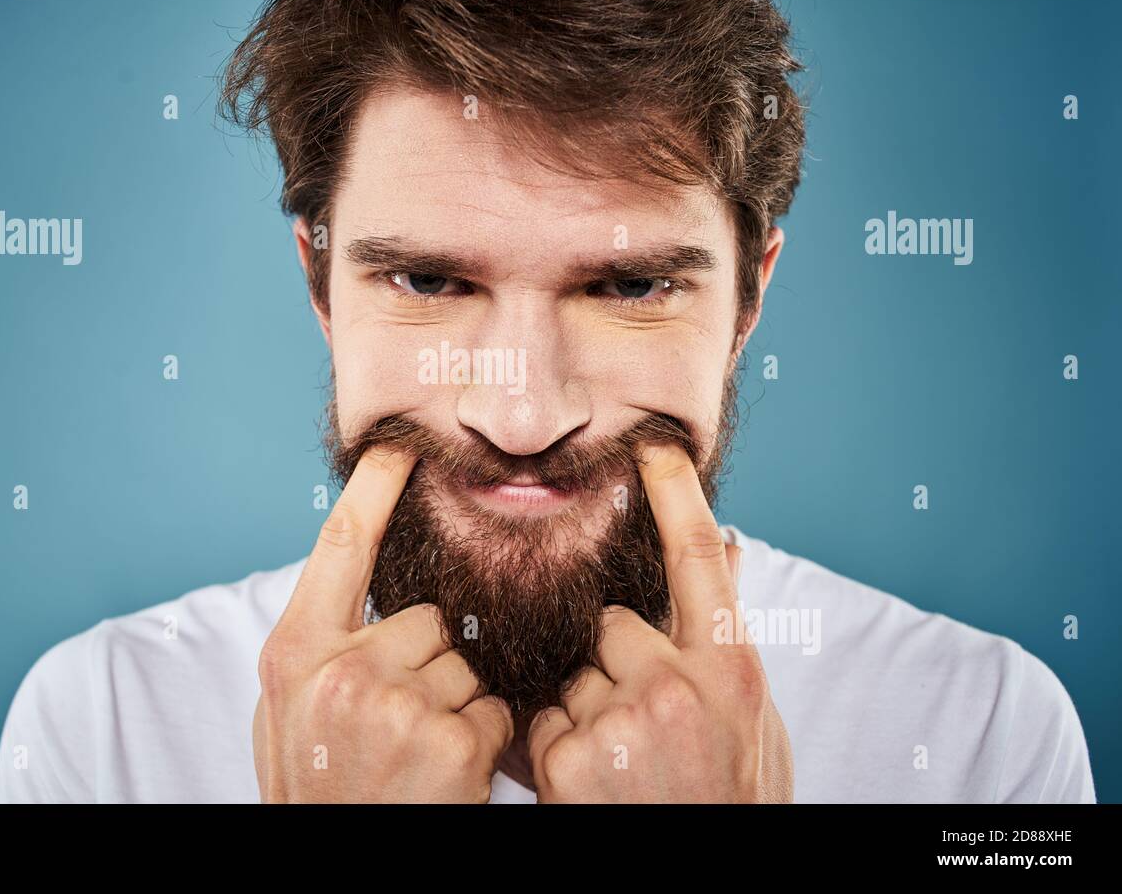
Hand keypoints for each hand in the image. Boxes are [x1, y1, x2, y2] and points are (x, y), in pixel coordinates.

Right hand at [253, 446, 513, 801]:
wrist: (331, 873)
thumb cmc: (314, 796)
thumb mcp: (285, 717)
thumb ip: (314, 652)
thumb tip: (348, 599)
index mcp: (294, 655)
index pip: (339, 548)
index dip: (374, 491)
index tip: (402, 446)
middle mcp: (342, 671)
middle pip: (422, 619)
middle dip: (423, 663)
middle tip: (394, 725)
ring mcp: (397, 707)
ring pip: (463, 666)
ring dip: (453, 706)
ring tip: (414, 758)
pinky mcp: (451, 745)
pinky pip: (493, 711)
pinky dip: (482, 743)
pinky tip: (445, 778)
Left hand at [527, 442, 792, 802]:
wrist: (712, 881)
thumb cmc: (735, 799)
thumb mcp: (752, 720)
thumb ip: (729, 635)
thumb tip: (730, 550)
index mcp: (731, 672)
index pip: (698, 561)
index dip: (674, 496)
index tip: (651, 447)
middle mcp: (678, 689)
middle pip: (615, 626)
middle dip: (619, 664)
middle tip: (646, 724)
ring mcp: (621, 725)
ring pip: (578, 678)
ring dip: (589, 712)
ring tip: (624, 767)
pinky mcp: (569, 762)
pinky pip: (545, 723)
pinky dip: (559, 750)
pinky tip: (595, 787)